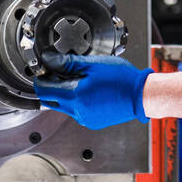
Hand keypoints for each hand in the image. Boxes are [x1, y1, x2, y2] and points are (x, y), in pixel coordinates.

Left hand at [32, 54, 150, 128]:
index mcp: (75, 95)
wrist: (141, 96)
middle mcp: (77, 111)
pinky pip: (77, 112)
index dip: (41, 79)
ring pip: (63, 106)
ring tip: (79, 79)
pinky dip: (76, 101)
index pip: (44, 90)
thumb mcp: (93, 64)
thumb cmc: (122, 78)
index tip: (45, 70)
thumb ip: (68, 62)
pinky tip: (89, 91)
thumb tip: (49, 59)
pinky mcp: (92, 122)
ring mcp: (85, 118)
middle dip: (50, 88)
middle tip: (59, 73)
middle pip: (50, 101)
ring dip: (64, 94)